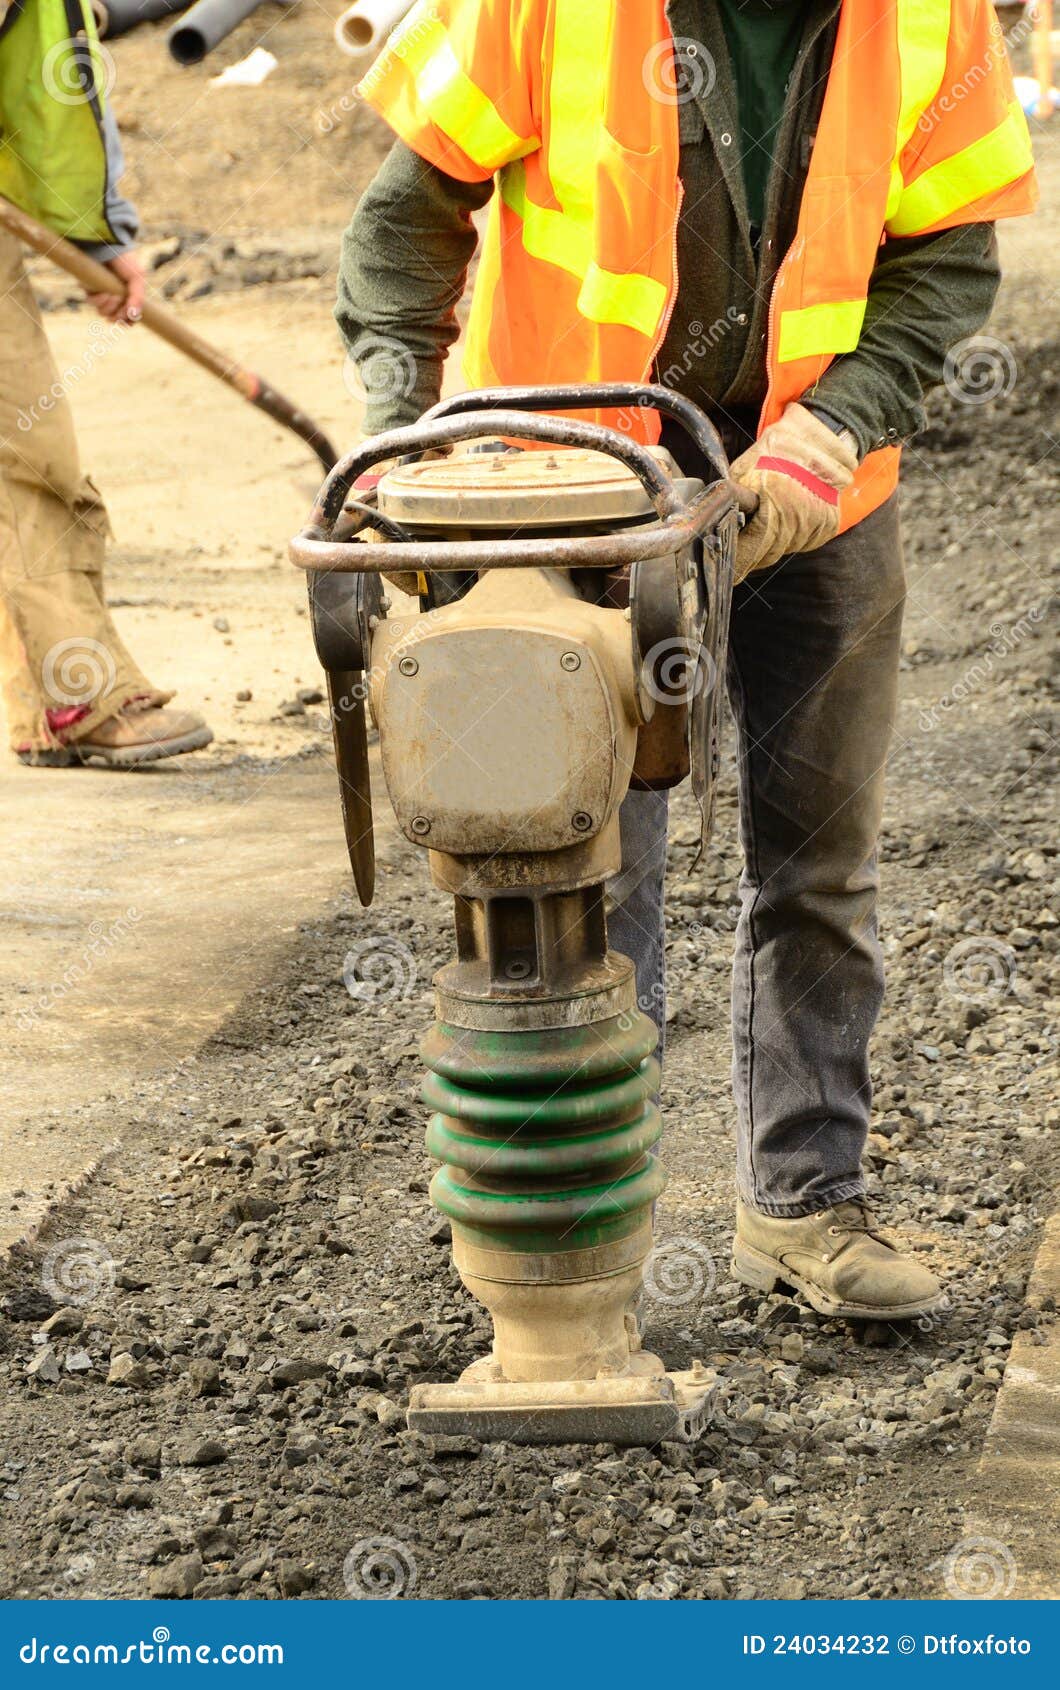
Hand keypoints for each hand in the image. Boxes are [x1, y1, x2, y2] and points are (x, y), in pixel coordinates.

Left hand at [86, 250, 144, 326]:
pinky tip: (103, 293)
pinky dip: (99, 300)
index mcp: (126, 298)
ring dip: (109, 307)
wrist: (108, 247)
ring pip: (103, 313)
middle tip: (121, 302)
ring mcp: (100, 295)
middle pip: (114, 319)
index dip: (127, 323)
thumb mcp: (137, 279)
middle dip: (118, 314)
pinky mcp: (88, 289)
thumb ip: (138, 299)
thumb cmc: (125, 262)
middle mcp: (113, 299)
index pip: (126, 320)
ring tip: (112, 295)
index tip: (129, 319)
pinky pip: (92, 303)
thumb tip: (134, 316)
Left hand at [730, 402, 857, 579]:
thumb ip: (734, 501)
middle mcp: (801, 515)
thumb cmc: (778, 448)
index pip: (753, 547)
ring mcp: (818, 522)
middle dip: (753, 553)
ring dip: (773, 544)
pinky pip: (803, 543)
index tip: (730, 573)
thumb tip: (717, 527)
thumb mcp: (745, 469)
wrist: (822, 435)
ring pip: (786, 549)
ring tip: (767, 524)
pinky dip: (792, 537)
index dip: (739, 562)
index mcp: (777, 500)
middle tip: (740, 553)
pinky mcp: (829, 524)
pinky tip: (786, 520)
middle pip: (769, 553)